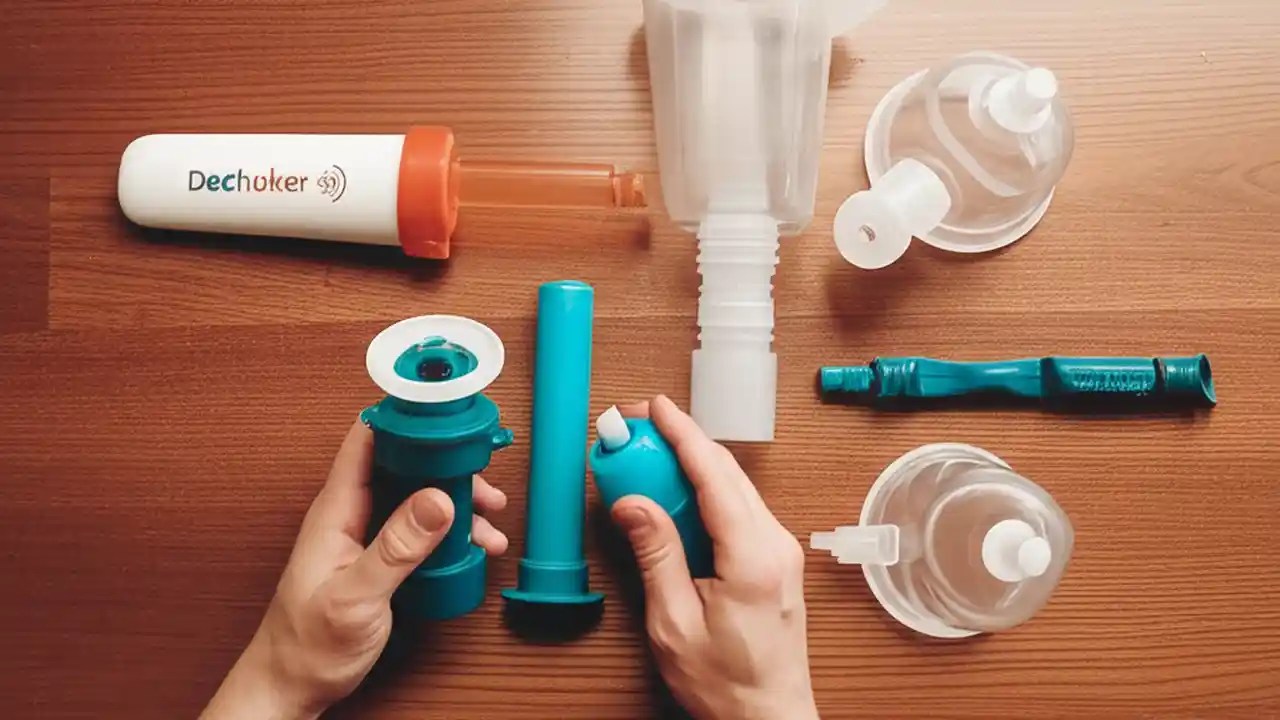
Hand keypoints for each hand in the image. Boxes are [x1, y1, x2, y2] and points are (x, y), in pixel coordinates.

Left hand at [202, 421, 509, 719]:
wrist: (292, 685)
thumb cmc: (306, 646)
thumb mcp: (356, 597)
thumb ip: (396, 548)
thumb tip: (436, 499)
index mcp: (337, 510)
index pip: (369, 439)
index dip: (406, 420)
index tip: (447, 418)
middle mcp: (353, 514)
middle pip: (404, 463)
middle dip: (447, 465)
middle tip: (483, 481)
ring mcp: (367, 534)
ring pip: (417, 496)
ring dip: (455, 502)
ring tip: (488, 521)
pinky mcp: (381, 556)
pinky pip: (419, 528)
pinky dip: (450, 531)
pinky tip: (471, 548)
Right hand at [610, 396, 816, 719]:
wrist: (768, 716)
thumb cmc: (726, 682)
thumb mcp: (674, 622)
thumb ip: (655, 556)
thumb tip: (632, 503)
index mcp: (753, 557)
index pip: (715, 476)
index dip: (683, 434)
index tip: (656, 408)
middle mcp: (775, 544)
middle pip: (726, 472)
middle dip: (682, 441)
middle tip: (638, 428)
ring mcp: (780, 550)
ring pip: (733, 486)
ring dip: (692, 464)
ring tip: (647, 455)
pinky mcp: (774, 559)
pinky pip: (738, 508)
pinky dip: (705, 490)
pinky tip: (675, 493)